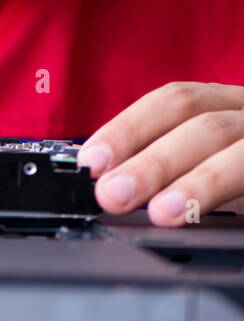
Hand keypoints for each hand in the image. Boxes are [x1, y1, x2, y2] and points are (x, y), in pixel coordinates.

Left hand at [79, 82, 243, 224]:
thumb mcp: (210, 164)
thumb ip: (172, 169)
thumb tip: (113, 187)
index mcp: (231, 105)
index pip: (175, 101)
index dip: (129, 127)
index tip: (92, 162)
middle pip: (205, 124)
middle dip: (153, 160)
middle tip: (113, 194)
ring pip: (243, 150)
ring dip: (200, 182)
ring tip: (164, 213)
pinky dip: (227, 189)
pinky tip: (230, 218)